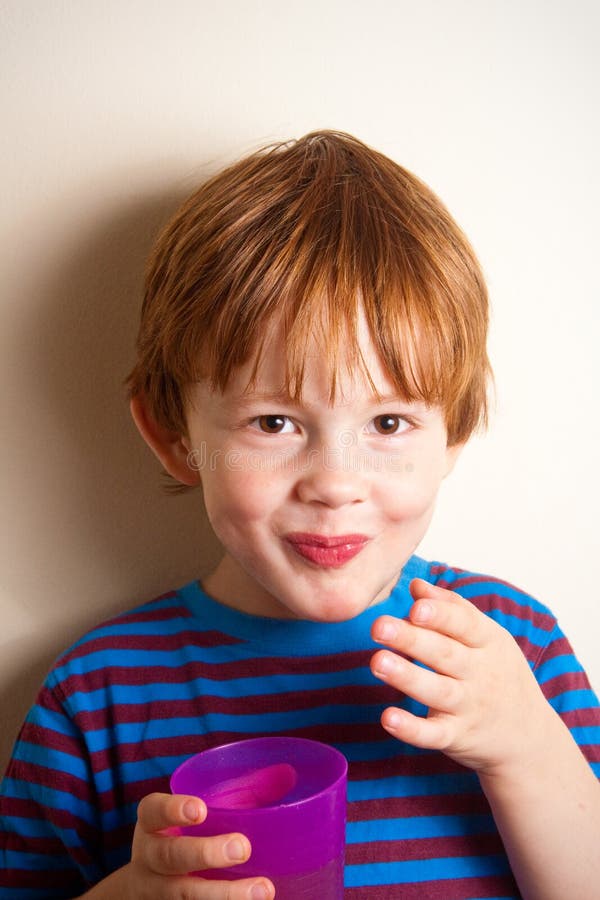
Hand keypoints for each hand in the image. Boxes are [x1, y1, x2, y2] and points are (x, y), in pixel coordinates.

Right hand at [83, 792, 274, 899]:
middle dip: (205, 854)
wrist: (150, 889)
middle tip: (243, 848)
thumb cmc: (187, 837)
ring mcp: (157, 894)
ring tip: (263, 890)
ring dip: (224, 896)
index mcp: (152, 825)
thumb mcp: (198, 814)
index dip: (173, 809)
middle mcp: (149, 860)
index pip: (153, 811)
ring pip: (184, 896)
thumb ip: (238, 794)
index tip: (200, 809)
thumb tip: (287, 774)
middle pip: (170, 857)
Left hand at [370, 577, 556, 777]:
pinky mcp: (457, 737)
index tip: (415, 607)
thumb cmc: (499, 673)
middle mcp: (480, 673)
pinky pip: (434, 734)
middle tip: (379, 626)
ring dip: (406, 677)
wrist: (529, 736)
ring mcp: (469, 707)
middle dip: (411, 639)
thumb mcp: (488, 637)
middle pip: (444, 653)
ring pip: (437, 691)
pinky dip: (412, 729)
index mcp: (488, 642)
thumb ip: (452, 608)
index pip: (464, 624)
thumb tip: (416, 585)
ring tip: (377, 662)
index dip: (440, 615)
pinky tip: (389, 718)